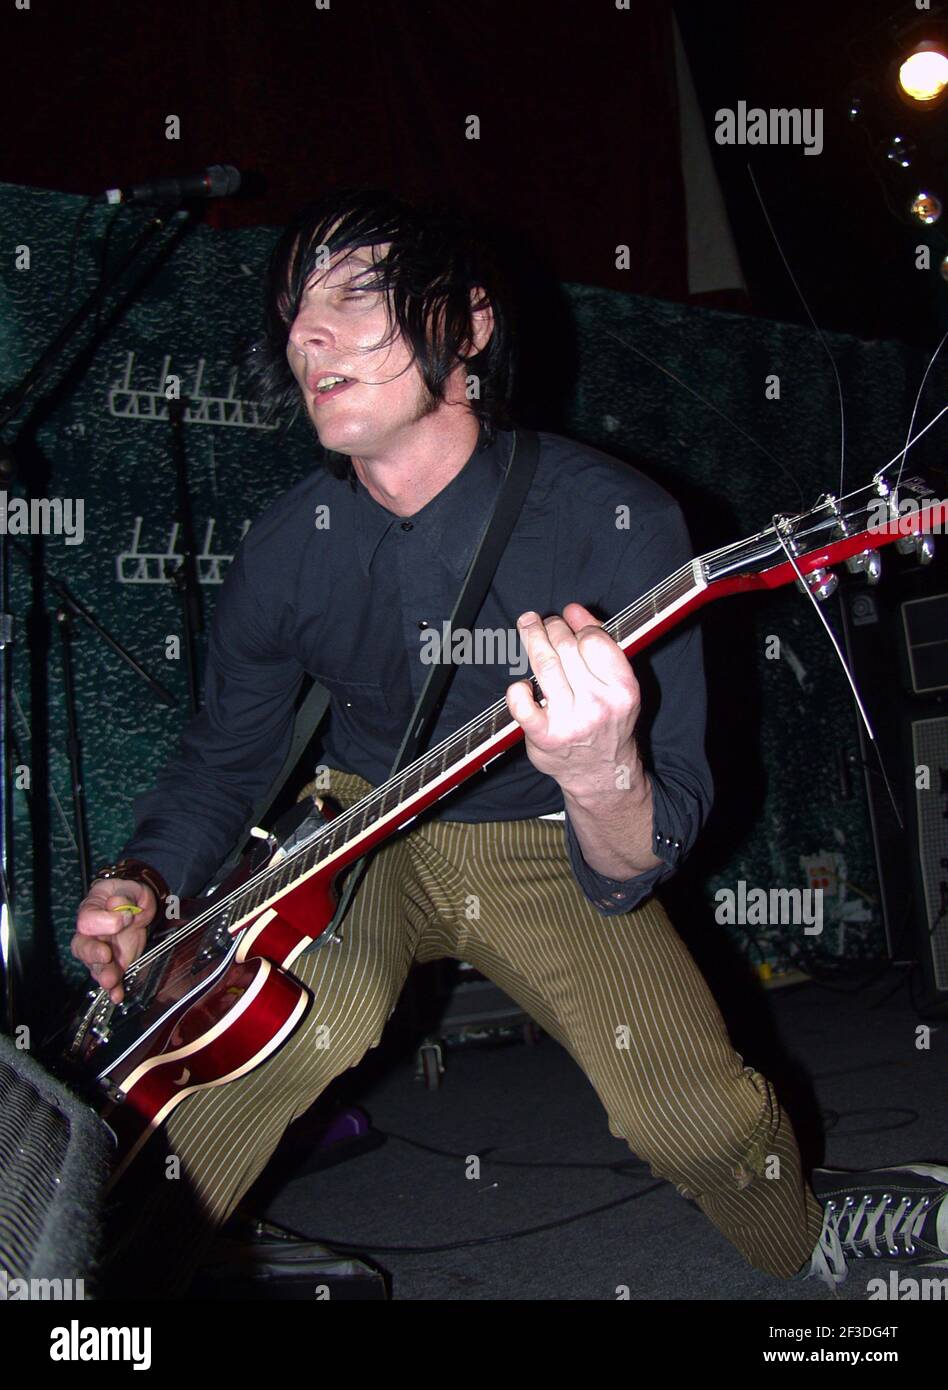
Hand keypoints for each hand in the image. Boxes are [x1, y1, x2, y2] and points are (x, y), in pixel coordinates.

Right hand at [71, 878, 157, 1003]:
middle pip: (81, 946)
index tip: (126, 917)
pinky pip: (109, 979)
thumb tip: (116, 904)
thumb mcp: (131, 888)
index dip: (106, 920)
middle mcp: (90, 933)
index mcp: (91, 909)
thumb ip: (125, 895)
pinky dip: (113, 989)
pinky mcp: (112, 964)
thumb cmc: (128, 896)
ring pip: (94, 966)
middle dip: (93, 953)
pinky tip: (117, 995)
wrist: (137, 907)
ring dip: (103, 974)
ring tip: (112, 980)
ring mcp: (99, 951)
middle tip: (106, 955)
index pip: (88, 919)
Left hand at [506, 602, 642, 796]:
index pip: (594, 641)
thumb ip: (602, 644)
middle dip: (551, 627)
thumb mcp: (618, 685)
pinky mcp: (545, 737)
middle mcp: (599, 705)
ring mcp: (571, 721)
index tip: (566, 618)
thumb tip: (575, 611)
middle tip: (542, 622)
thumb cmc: (607, 723)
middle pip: (566, 648)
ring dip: (532, 640)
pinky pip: (522, 704)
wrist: (601, 774)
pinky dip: (517, 689)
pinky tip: (522, 684)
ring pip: (545, 665)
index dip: (576, 624)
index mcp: (623, 690)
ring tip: (528, 627)